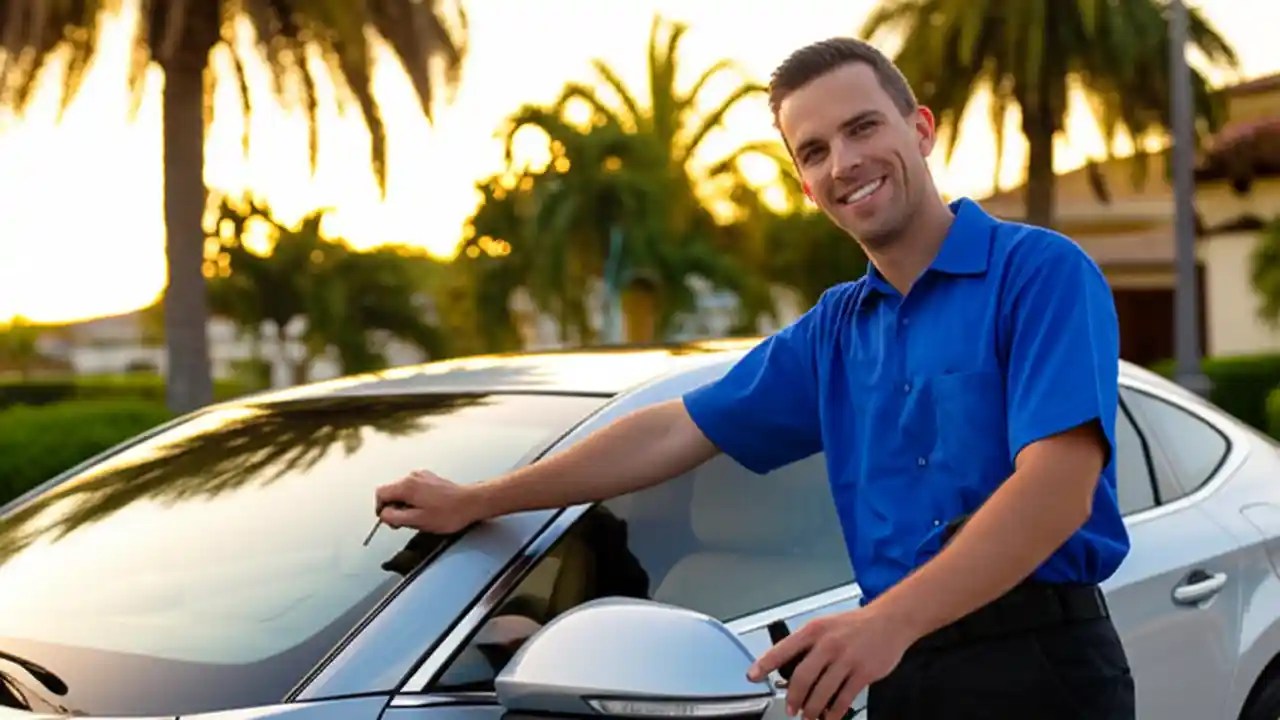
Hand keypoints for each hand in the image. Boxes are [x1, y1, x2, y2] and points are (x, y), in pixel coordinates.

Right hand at [374, 470, 479, 533]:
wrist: (472, 503)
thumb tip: (383, 514)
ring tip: (420, 516)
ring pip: (403, 491)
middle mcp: (413, 477)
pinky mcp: (431, 479)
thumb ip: (395, 517)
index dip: (380, 509)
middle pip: (391, 491)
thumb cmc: (448, 513)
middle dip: (394, 508)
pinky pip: (414, 489)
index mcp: (407, 486)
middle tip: (405, 522)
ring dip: (405, 504)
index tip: (388, 520)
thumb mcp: (417, 521)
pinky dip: (415, 499)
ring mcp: (422, 476)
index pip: (380, 493)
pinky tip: (427, 509)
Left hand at [747, 608, 915, 719]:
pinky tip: (830, 716)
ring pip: (822, 692)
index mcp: (814, 630)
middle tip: (791, 709)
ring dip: (812, 710)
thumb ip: (808, 646)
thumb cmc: (856, 625)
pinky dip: (834, 712)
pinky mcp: (863, 672)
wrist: (890, 621)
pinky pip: (843, 699)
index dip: (764, 664)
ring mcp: (846, 659)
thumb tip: (789, 669)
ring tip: (809, 716)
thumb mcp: (826, 626)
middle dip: (793, 699)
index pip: (783, 648)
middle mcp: (828, 644)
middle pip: (802, 678)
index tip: (752, 676)